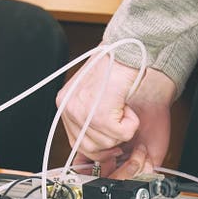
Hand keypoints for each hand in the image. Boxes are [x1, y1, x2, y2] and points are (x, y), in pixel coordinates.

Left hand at [58, 53, 175, 176]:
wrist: (125, 48)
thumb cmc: (115, 65)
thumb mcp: (93, 93)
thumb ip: (90, 117)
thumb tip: (98, 147)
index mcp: (65, 103)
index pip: (77, 142)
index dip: (98, 150)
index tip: (112, 149)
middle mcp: (69, 108)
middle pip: (91, 148)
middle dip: (111, 143)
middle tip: (122, 128)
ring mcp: (82, 112)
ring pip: (107, 143)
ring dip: (123, 130)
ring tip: (124, 108)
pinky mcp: (99, 114)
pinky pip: (122, 134)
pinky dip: (132, 124)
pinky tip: (128, 107)